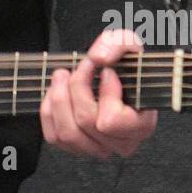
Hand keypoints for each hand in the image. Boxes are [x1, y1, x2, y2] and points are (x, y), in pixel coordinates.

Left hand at [39, 28, 157, 159]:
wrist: (112, 74)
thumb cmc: (124, 63)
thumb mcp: (128, 43)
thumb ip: (119, 44)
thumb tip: (99, 59)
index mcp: (141, 126)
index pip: (112, 121)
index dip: (105, 94)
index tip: (108, 72)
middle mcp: (121, 144)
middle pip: (87, 122)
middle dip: (78, 87)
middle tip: (79, 67)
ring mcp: (98, 149)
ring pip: (68, 133)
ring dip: (59, 98)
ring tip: (62, 74)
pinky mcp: (77, 148)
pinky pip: (54, 137)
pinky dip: (49, 111)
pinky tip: (57, 92)